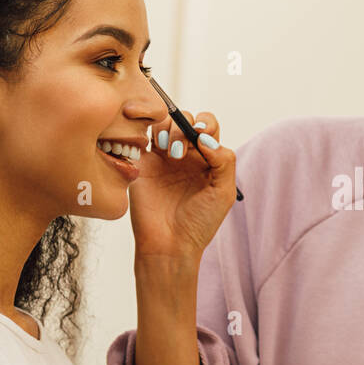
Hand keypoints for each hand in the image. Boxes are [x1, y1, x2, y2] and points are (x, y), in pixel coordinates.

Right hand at [129, 110, 236, 259]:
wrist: (169, 244)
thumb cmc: (199, 223)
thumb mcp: (223, 192)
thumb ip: (223, 160)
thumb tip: (205, 136)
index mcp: (206, 159)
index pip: (207, 126)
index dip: (205, 124)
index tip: (200, 138)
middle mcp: (184, 155)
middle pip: (184, 120)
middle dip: (184, 128)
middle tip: (180, 154)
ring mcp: (161, 157)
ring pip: (162, 123)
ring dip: (167, 130)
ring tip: (168, 153)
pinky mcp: (141, 163)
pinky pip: (140, 136)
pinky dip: (145, 132)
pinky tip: (153, 148)